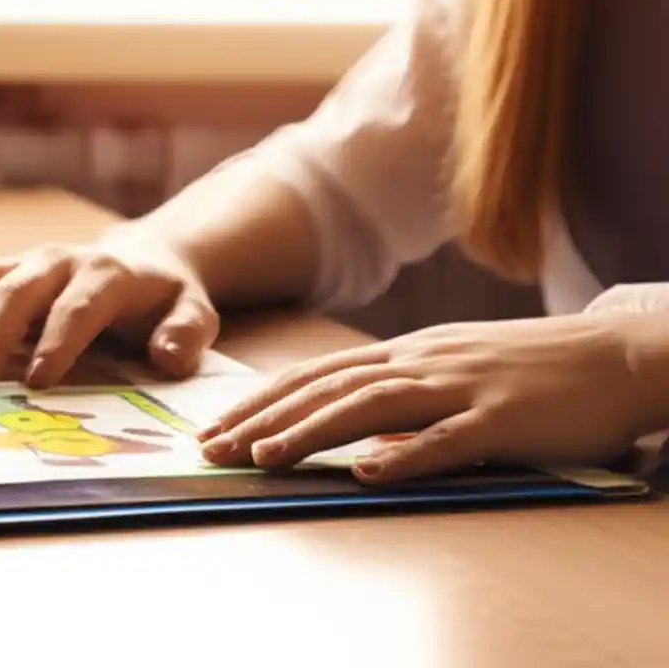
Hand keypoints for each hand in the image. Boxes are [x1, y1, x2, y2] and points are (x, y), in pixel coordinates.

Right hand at [0, 234, 219, 390]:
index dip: (56, 341)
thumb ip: (185, 335)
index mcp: (107, 273)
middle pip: (14, 290)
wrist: (145, 260)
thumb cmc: (165, 301)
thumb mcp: (194, 314)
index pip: (77, 306)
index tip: (35, 381)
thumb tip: (164, 356)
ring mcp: (21, 261)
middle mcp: (57, 260)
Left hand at [197, 315, 663, 482]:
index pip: (314, 375)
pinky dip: (406, 455)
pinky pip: (449, 439)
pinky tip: (368, 473)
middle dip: (263, 419)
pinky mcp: (503, 418)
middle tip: (211, 451)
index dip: (259, 401)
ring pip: (372, 407)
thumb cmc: (527, 367)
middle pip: (327, 388)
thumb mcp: (449, 369)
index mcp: (406, 352)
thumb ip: (398, 395)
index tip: (214, 429)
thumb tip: (346, 436)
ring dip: (311, 432)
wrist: (615, 354)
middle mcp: (422, 362)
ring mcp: (461, 387)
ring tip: (263, 457)